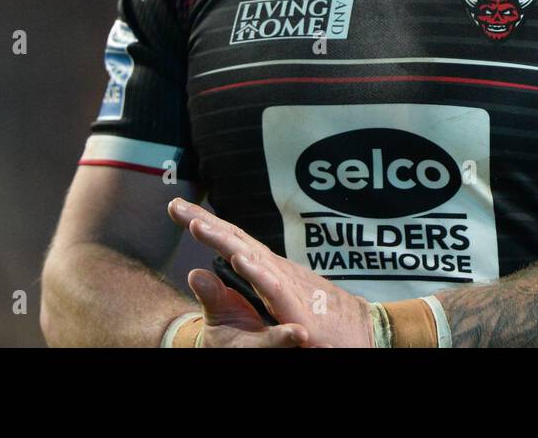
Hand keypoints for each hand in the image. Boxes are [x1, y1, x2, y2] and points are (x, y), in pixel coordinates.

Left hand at [169, 198, 373, 347]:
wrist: (361, 332)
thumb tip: (204, 268)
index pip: (232, 241)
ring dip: (226, 240)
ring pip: (252, 258)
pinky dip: (258, 272)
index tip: (178, 209)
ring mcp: (287, 286)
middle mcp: (276, 271)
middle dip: (205, 222)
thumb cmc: (321, 318)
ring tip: (198, 225)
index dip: (206, 225)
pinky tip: (239, 259)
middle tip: (175, 205)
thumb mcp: (272, 303)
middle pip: (236, 240)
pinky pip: (275, 288)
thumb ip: (238, 288)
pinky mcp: (297, 308)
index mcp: (268, 270)